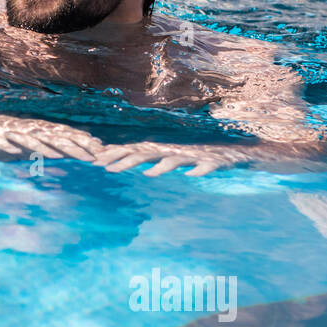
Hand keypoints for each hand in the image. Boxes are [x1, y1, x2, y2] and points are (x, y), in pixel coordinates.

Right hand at [0, 110, 108, 161]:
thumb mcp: (24, 137)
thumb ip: (42, 143)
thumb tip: (65, 150)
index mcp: (35, 127)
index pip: (63, 132)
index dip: (81, 139)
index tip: (100, 148)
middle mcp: (24, 126)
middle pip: (51, 135)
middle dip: (71, 145)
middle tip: (89, 155)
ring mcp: (6, 129)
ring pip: (27, 137)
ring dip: (41, 146)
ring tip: (57, 154)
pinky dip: (6, 145)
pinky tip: (14, 152)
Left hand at [93, 141, 247, 176]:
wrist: (232, 153)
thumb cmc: (195, 158)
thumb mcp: (169, 160)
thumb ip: (149, 162)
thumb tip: (124, 166)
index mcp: (162, 150)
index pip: (134, 150)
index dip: (115, 155)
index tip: (94, 162)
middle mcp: (174, 150)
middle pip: (147, 153)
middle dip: (127, 160)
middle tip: (108, 169)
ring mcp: (194, 155)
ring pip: (175, 159)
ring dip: (162, 166)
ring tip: (148, 174)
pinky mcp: (213, 162)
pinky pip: (206, 166)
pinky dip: (199, 170)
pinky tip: (192, 175)